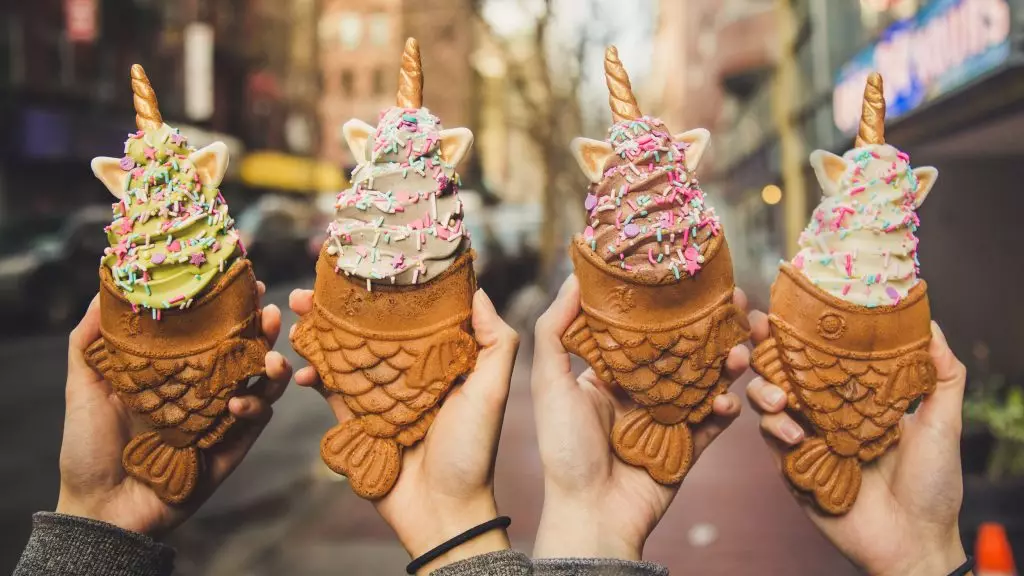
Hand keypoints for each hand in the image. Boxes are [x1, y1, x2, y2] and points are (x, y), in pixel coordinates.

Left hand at [55, 282, 291, 538]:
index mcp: (175, 373)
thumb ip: (88, 343)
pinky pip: (257, 421)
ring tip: (272, 358)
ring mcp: (221, 419)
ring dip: (274, 368)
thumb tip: (100, 294)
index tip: (241, 283)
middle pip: (246, 353)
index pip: (211, 333)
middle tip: (271, 311)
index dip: (230, 310)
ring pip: (263, 385)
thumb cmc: (88, 448)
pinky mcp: (233, 447)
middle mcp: (203, 392)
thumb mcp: (84, 388)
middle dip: (264, 331)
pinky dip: (254, 408)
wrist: (101, 507)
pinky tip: (237, 402)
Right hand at [289, 288, 519, 574]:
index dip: (388, 288)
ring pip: (344, 353)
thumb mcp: (492, 392)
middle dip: (338, 305)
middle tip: (310, 287)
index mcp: (440, 358)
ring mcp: (380, 395)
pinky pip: (330, 391)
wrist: (443, 511)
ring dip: (316, 333)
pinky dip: (311, 375)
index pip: (413, 313)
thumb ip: (495, 342)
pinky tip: (298, 366)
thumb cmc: (472, 451)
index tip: (362, 263)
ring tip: (295, 314)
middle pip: (369, 328)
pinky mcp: (358, 420)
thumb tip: (477, 290)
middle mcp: (409, 371)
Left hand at [531, 275, 749, 560]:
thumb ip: (556, 329)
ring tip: (741, 351)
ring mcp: (667, 417)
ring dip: (729, 363)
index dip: (667, 303)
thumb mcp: (550, 382)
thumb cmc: (565, 448)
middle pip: (684, 349)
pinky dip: (727, 408)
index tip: (691, 276)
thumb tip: (574, 276)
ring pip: (707, 380)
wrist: (591, 514)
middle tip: (738, 303)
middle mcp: (640, 390)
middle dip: (712, 327)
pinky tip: (730, 399)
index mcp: (609, 372)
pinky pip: (714, 421)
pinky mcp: (687, 446)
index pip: (643, 328)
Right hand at [747, 312, 966, 575]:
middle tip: (758, 331)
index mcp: (855, 397)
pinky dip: (776, 432)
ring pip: (767, 402)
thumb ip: (941, 375)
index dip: (799, 331)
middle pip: (782, 371)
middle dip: (764, 349)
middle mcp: (824, 413)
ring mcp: (805, 439)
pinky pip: (771, 442)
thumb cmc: (934, 484)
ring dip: (765, 391)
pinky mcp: (793, 469)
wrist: (915, 542)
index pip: (820, 356)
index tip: (785, 306)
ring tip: (780, 398)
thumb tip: (930, 324)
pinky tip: (796, 436)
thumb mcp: (944, 423)